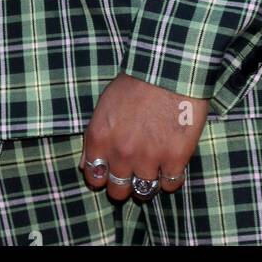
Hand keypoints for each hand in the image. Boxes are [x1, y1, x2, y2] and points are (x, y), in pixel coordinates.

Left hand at [81, 73, 208, 200]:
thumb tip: (86, 166)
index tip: (109, 173)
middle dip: (123, 184)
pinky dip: (170, 177)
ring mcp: (149, 158)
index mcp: (100, 138)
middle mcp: (121, 153)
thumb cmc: (134, 83)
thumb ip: (94, 139)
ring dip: (147, 182)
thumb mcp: (104, 106)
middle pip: (118, 190)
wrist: (167, 70)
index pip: (94, 177)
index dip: (101, 178)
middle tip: (132, 172)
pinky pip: (170, 184)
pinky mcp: (175, 159)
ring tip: (152, 167)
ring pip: (144, 191)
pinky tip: (170, 163)